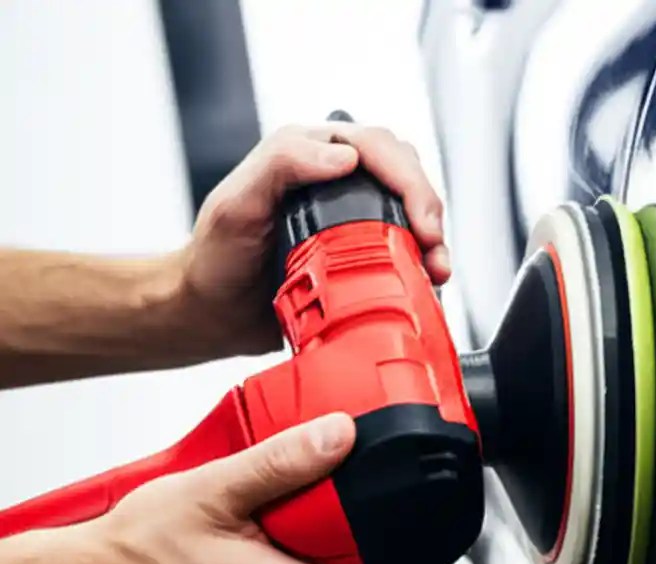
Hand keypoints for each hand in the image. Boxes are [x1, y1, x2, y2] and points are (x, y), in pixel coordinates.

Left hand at [169, 122, 449, 355]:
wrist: (211, 315)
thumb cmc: (216, 257)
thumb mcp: (236, 203)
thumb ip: (283, 163)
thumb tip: (344, 155)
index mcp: (310, 153)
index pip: (377, 148)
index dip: (407, 180)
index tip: (419, 221)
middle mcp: (337, 180)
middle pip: (405, 174)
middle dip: (429, 208)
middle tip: (431, 247)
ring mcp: (352, 218)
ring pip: (412, 211)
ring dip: (433, 240)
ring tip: (436, 271)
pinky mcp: (361, 255)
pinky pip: (403, 249)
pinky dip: (421, 265)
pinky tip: (425, 283)